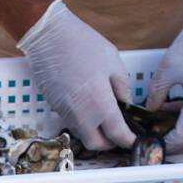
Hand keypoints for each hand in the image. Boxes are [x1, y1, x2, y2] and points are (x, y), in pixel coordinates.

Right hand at [18, 0, 136, 151]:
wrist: (48, 37)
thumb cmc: (82, 43)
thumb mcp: (112, 61)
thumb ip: (122, 87)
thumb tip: (126, 104)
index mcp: (100, 103)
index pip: (117, 134)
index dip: (128, 140)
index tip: (134, 139)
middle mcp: (81, 114)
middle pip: (96, 144)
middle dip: (109, 144)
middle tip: (119, 133)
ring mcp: (65, 113)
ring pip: (83, 135)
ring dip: (95, 134)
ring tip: (105, 121)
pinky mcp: (55, 108)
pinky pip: (72, 123)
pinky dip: (83, 123)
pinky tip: (89, 109)